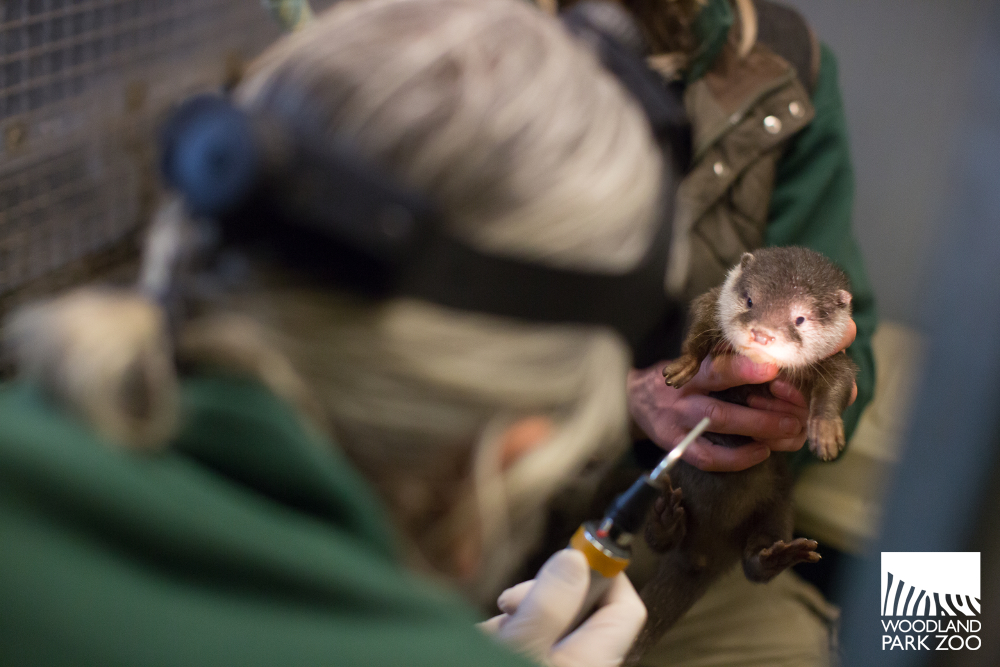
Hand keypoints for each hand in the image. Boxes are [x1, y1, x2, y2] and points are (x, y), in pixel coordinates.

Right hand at [479, 549, 645, 666]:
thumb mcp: (520, 646)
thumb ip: (549, 603)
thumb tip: (577, 559)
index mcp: (594, 664)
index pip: (625, 610)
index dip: (606, 574)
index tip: (571, 555)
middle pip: (574, 616)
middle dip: (534, 603)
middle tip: (505, 606)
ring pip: (538, 633)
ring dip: (508, 628)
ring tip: (480, 642)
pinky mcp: (529, 665)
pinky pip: (520, 649)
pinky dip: (498, 645)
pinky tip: (475, 649)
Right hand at [628, 320, 857, 471]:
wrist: (635, 397)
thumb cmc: (682, 378)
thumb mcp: (697, 360)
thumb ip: (730, 362)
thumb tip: (779, 362)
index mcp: (690, 368)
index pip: (716, 366)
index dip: (743, 368)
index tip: (773, 367)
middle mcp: (683, 393)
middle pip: (719, 401)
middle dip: (761, 409)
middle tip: (796, 414)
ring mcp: (678, 421)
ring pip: (718, 425)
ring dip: (757, 430)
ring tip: (789, 431)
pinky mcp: (676, 445)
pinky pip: (707, 456)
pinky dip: (737, 458)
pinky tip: (762, 452)